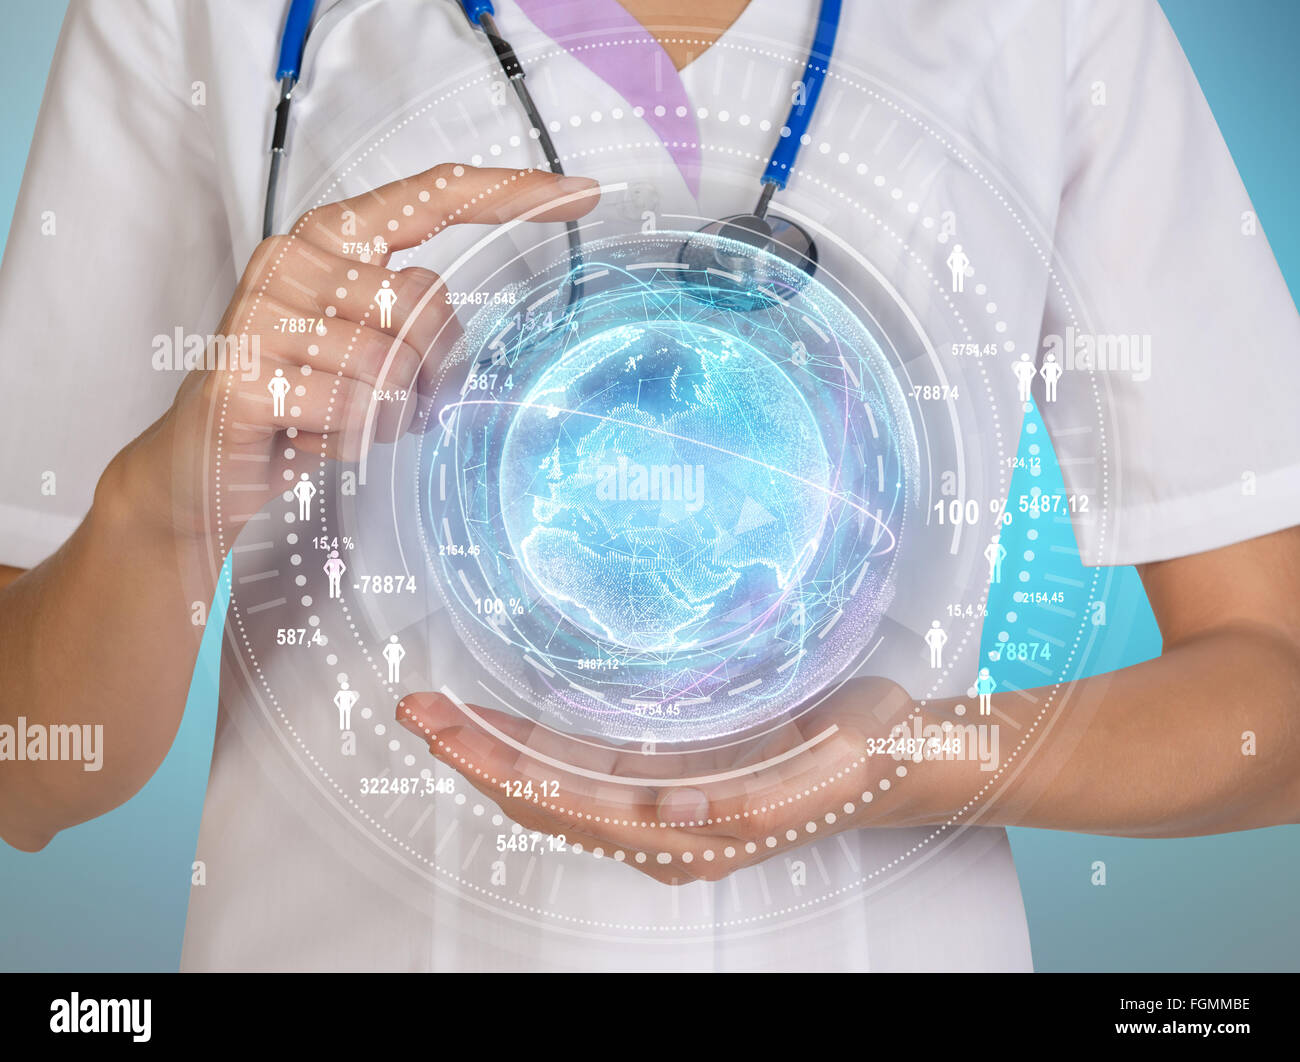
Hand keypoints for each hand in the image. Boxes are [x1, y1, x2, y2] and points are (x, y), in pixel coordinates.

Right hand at [99, 164, 598, 554]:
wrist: (204, 468)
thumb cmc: (303, 403)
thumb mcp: (371, 350)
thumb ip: (417, 319)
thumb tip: (470, 340)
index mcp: (332, 238)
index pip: (431, 196)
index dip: (509, 193)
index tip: (580, 193)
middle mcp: (293, 259)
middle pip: (424, 301)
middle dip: (430, 367)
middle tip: (397, 401)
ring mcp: (263, 313)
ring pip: (390, 363)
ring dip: (385, 412)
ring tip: (344, 420)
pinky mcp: (245, 375)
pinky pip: (347, 408)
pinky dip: (347, 440)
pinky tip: (314, 440)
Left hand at [397, 676, 975, 884]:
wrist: (896, 756)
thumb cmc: (864, 757)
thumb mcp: (823, 770)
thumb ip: (751, 799)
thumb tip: (675, 812)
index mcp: (689, 836)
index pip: (563, 804)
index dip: (495, 766)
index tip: (443, 725)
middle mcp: (661, 830)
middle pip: (541, 797)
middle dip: (472, 754)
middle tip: (415, 706)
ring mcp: (659, 805)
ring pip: (552, 785)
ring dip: (492, 749)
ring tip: (438, 708)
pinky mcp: (666, 778)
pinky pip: (580, 769)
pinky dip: (531, 744)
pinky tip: (503, 719)